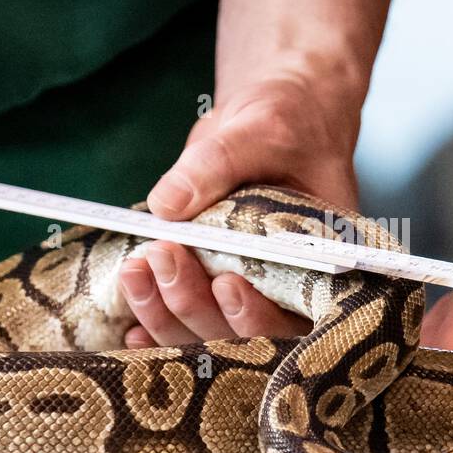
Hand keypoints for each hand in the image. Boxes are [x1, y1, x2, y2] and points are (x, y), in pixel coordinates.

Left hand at [118, 72, 359, 346]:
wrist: (270, 119)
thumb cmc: (288, 121)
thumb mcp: (262, 130)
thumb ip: (218, 164)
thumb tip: (167, 203)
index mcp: (322, 259)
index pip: (295, 312)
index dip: (260, 313)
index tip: (225, 284)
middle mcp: (287, 287)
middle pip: (245, 333)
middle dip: (198, 304)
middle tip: (162, 256)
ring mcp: (247, 289)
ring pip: (208, 331)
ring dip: (166, 313)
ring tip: (135, 272)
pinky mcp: (210, 282)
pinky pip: (184, 318)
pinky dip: (156, 324)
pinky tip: (130, 329)